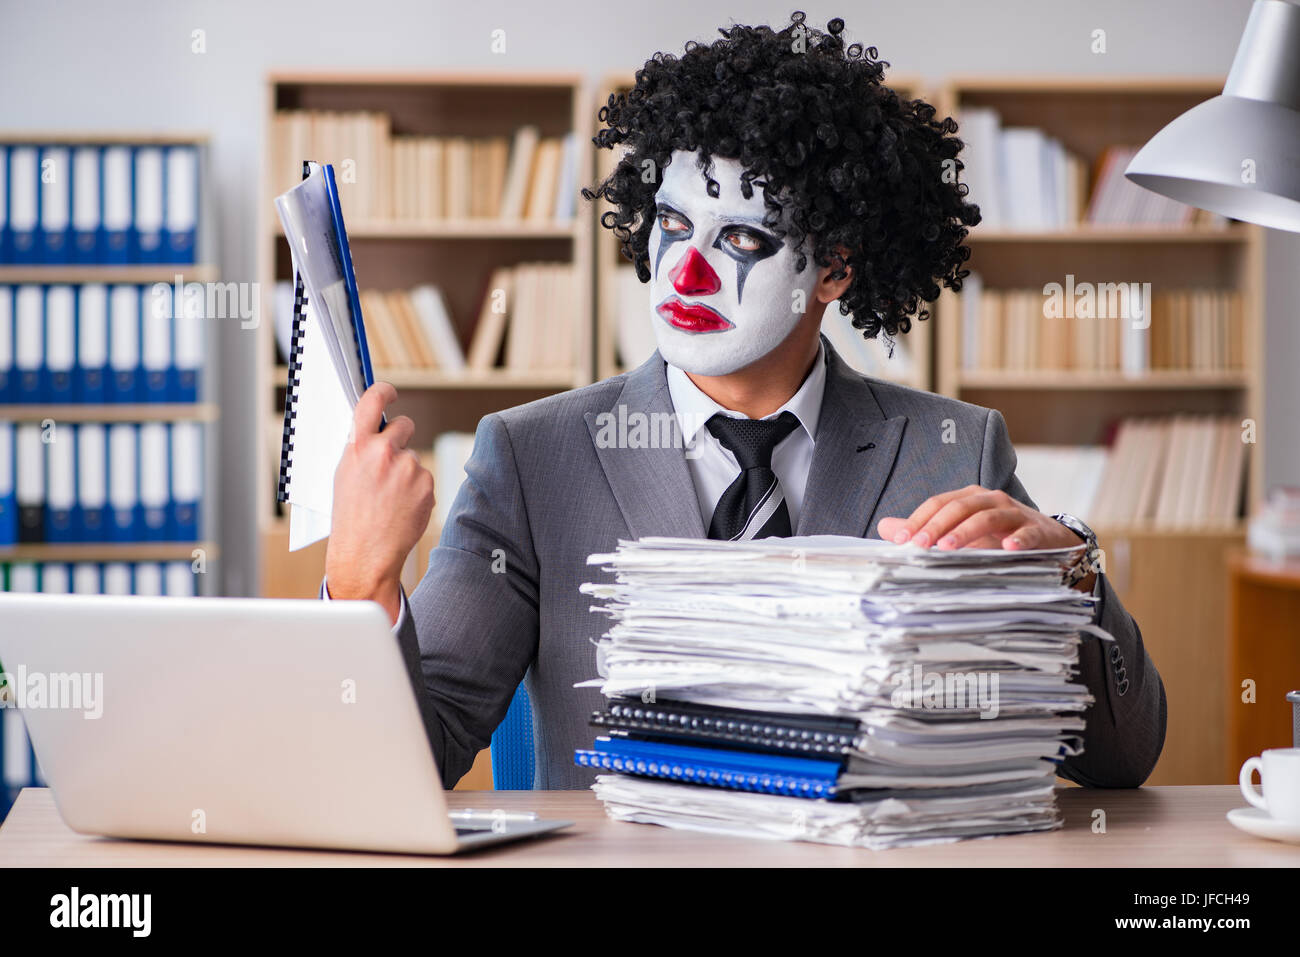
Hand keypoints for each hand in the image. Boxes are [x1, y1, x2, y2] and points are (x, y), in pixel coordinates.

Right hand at [325, 383, 434, 623]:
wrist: (365, 553)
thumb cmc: (350, 517)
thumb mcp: (344, 476)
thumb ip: (360, 449)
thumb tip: (375, 429)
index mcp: (357, 447)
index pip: (371, 402)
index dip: (384, 391)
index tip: (390, 392)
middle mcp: (384, 452)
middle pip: (404, 425)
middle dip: (400, 436)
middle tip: (391, 460)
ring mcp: (408, 468)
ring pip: (413, 458)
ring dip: (406, 473)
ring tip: (390, 499)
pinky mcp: (426, 484)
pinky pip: (424, 478)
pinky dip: (417, 490)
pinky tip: (402, 507)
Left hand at [876, 485, 1095, 591]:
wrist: (1050, 542)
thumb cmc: (999, 537)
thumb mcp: (961, 533)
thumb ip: (925, 530)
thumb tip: (885, 528)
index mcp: (969, 499)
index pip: (938, 504)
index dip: (918, 519)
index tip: (900, 541)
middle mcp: (990, 500)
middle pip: (959, 507)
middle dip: (937, 525)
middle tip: (919, 545)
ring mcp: (1015, 513)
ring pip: (988, 517)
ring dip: (967, 531)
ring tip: (948, 548)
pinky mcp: (1038, 530)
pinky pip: (1027, 533)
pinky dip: (1018, 539)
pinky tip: (1008, 549)